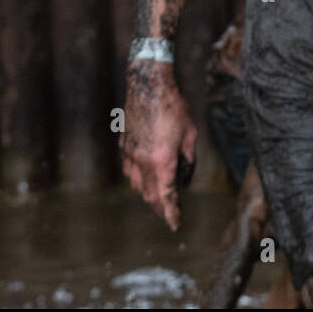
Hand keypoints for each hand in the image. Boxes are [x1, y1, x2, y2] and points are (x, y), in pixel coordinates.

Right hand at [120, 59, 197, 230]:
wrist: (148, 86)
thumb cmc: (174, 108)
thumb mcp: (190, 135)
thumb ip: (188, 160)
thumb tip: (184, 179)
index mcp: (162, 160)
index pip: (166, 196)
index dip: (171, 213)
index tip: (176, 225)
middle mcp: (143, 161)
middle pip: (149, 195)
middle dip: (160, 209)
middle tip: (169, 215)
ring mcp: (130, 154)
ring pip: (137, 185)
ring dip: (148, 194)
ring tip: (159, 198)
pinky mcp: (123, 146)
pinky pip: (129, 171)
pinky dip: (138, 179)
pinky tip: (146, 177)